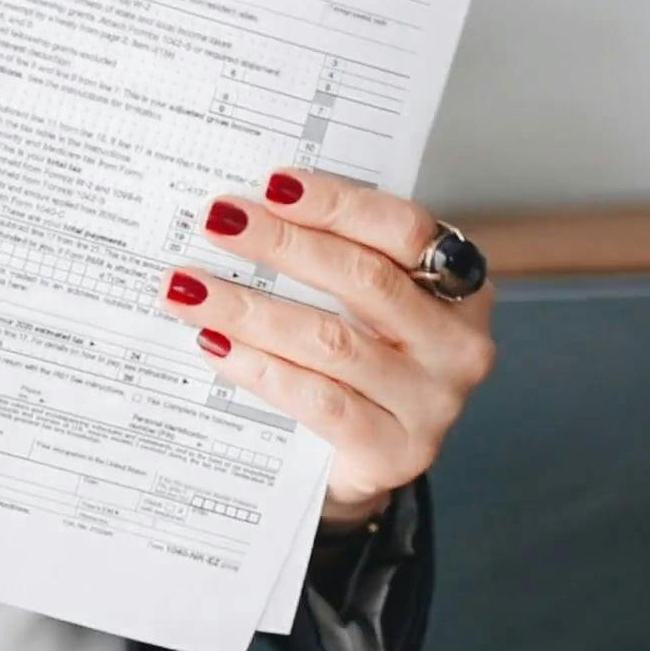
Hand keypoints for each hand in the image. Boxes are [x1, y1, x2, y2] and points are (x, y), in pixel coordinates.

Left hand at [160, 168, 494, 527]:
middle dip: (281, 244)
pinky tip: (215, 345)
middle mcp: (457, 342)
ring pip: (332, 341)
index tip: (271, 186)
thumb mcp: (364, 304)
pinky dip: (259, 369)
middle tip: (217, 222)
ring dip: (251, 310)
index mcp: (457, 284)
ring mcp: (432, 402)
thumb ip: (332, 256)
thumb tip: (245, 210)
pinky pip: (318, 400)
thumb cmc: (362, 361)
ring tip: (191, 289)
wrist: (366, 465)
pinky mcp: (397, 453)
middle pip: (365, 279)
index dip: (336, 204)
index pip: (402, 228)